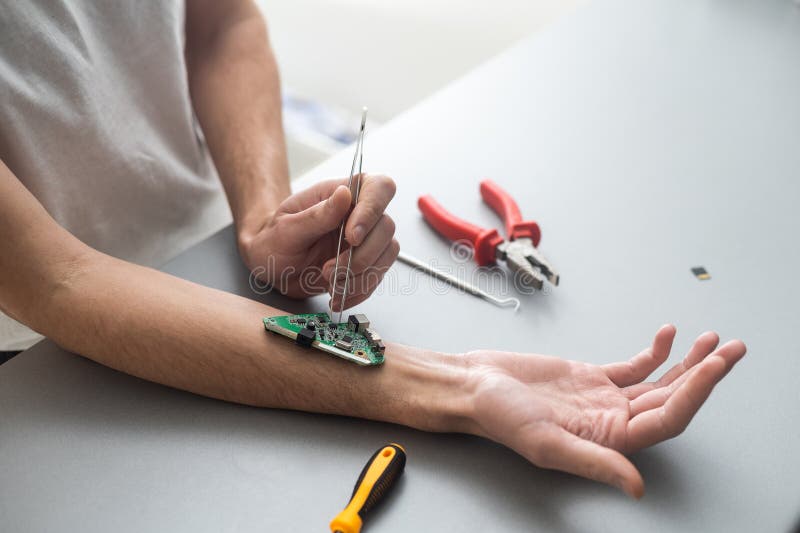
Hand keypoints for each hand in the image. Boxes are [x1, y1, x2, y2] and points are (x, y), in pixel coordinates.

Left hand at [238, 175, 398, 309]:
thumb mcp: (286, 228)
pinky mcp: (366, 264)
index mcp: (342, 193)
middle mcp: (360, 214)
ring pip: (387, 254)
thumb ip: (317, 214)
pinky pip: (378, 277)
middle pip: (386, 227)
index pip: (378, 188)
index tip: (351, 237)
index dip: (372, 210)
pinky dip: (359, 291)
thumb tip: (344, 194)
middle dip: (360, 256)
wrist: (270, 267)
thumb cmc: (274, 240)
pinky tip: (338, 294)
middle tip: (328, 270)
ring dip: (360, 276)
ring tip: (330, 284)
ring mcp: (366, 240)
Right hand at [461, 325, 745, 497]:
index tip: (713, 367)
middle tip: (731, 350)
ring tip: (712, 342)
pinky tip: (668, 336)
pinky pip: (634, 366)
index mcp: (607, 440)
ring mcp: (604, 398)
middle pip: (671, 399)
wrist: (474, 385)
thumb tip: (636, 487)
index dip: (694, 394)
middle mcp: (612, 421)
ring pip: (659, 381)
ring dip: (687, 362)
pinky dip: (655, 351)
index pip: (665, 418)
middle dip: (705, 374)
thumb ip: (595, 462)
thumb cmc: (499, 417)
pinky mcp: (592, 377)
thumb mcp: (546, 443)